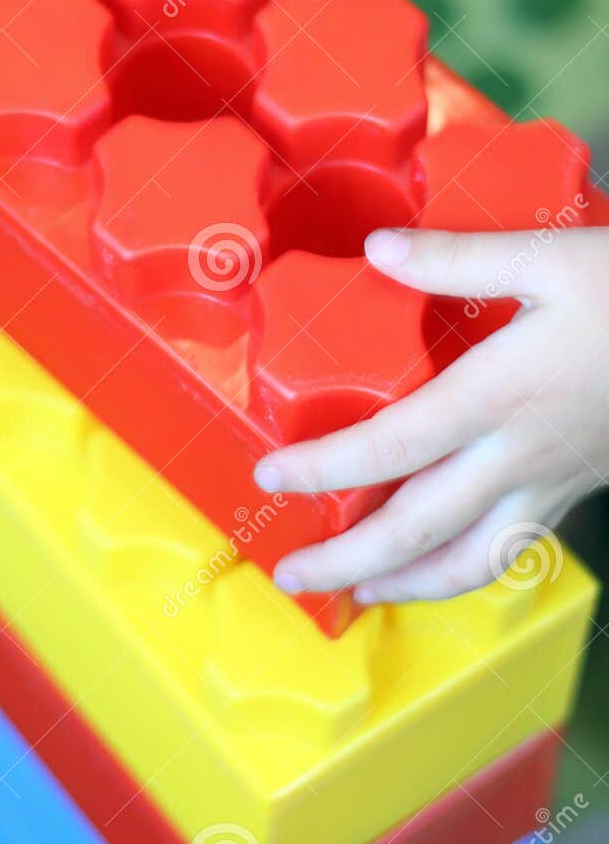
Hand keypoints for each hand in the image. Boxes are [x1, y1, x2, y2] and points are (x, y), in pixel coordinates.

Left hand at [255, 224, 608, 603]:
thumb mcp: (550, 257)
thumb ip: (457, 260)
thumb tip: (377, 250)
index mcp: (500, 392)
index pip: (389, 446)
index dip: (323, 468)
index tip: (271, 476)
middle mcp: (518, 453)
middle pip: (416, 527)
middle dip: (346, 560)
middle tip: (290, 575)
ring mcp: (550, 482)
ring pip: (468, 560)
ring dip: (403, 585)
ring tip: (355, 593)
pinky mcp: (573, 491)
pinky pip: (509, 553)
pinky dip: (461, 574)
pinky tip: (434, 572)